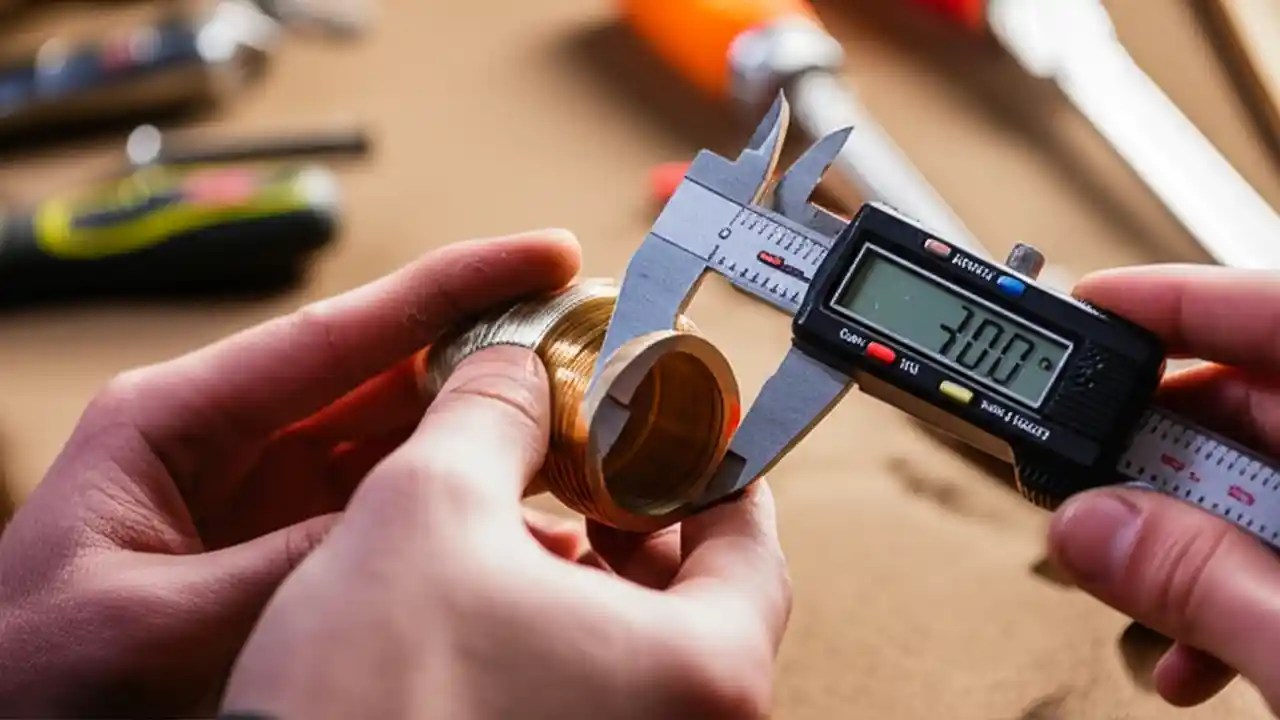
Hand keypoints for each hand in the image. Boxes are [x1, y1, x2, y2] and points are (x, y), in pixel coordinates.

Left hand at [0, 230, 579, 716]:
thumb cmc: (31, 688)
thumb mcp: (157, 628)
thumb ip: (294, 565)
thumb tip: (420, 516)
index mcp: (176, 422)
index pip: (345, 334)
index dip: (457, 287)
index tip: (548, 255)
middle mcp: (230, 443)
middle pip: (386, 375)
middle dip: (490, 354)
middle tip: (588, 346)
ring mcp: (264, 499)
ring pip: (400, 443)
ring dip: (485, 433)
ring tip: (579, 428)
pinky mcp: (286, 552)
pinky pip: (391, 512)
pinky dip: (459, 511)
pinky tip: (527, 521)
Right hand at [219, 346, 789, 717]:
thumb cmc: (373, 700)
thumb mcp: (427, 509)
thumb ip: (491, 415)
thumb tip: (515, 370)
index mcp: (702, 670)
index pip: (752, 540)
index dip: (704, 461)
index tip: (670, 425)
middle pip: (704, 595)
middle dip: (642, 514)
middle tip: (594, 461)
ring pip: (649, 648)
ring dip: (600, 574)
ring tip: (535, 520)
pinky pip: (606, 695)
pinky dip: (570, 636)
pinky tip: (503, 598)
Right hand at [1049, 265, 1279, 711]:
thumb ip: (1200, 581)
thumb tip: (1089, 527)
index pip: (1277, 317)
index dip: (1180, 297)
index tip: (1093, 301)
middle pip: (1247, 409)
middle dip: (1152, 459)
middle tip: (1084, 489)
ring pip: (1251, 489)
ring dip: (1177, 544)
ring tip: (1140, 599)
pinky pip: (1273, 548)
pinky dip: (1221, 590)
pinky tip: (1193, 648)